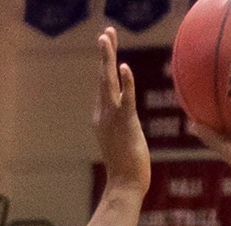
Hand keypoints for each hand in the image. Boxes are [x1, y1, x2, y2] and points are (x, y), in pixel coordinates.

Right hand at [94, 27, 149, 195]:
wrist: (124, 187)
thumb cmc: (127, 170)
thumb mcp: (122, 142)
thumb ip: (122, 127)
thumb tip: (128, 125)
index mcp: (102, 117)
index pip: (105, 87)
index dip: (106, 66)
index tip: (108, 47)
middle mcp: (103, 114)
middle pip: (103, 78)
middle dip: (105, 54)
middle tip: (106, 33)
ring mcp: (113, 119)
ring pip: (109, 83)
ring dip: (108, 59)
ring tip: (107, 38)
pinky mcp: (126, 125)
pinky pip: (126, 100)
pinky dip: (126, 83)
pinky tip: (125, 67)